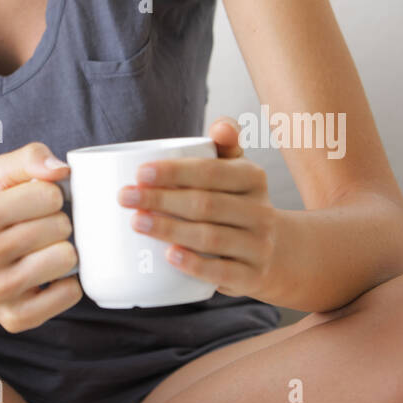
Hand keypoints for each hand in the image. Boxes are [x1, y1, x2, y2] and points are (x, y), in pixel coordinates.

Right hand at [0, 142, 81, 332]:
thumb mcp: (0, 178)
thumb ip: (29, 158)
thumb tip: (60, 170)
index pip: (48, 194)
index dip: (53, 195)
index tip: (40, 203)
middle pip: (60, 227)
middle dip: (60, 223)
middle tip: (42, 230)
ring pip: (66, 259)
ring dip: (65, 252)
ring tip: (46, 251)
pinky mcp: (15, 318)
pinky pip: (70, 294)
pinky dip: (69, 283)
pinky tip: (50, 277)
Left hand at [116, 117, 281, 299]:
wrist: (278, 254)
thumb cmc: (239, 204)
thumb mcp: (237, 172)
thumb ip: (225, 145)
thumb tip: (221, 125)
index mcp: (253, 178)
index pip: (211, 171)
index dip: (174, 172)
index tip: (140, 173)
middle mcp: (261, 211)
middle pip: (205, 204)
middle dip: (160, 200)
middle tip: (125, 197)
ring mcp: (259, 246)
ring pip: (211, 237)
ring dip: (169, 229)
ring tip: (136, 222)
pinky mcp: (253, 277)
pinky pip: (223, 272)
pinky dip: (194, 264)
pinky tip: (169, 255)